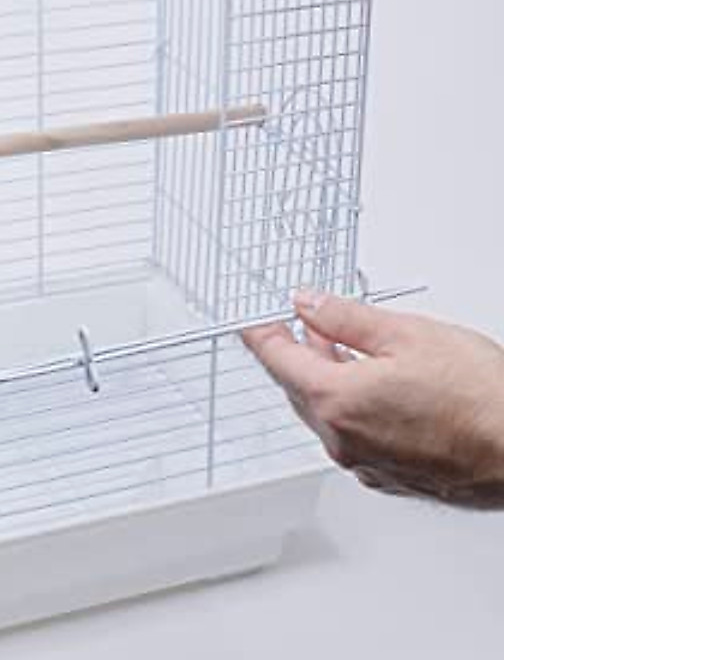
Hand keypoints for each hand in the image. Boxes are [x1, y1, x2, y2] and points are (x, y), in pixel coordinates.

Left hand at [243, 289, 503, 508]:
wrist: (528, 448)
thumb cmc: (480, 395)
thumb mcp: (405, 332)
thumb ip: (345, 317)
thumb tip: (308, 304)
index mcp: (338, 400)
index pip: (278, 361)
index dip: (261, 334)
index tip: (252, 320)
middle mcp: (343, 439)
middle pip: (298, 389)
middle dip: (296, 353)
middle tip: (300, 323)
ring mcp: (366, 464)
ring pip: (325, 414)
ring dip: (325, 378)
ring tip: (340, 346)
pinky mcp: (389, 477)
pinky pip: (351, 436)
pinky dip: (350, 406)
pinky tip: (372, 385)